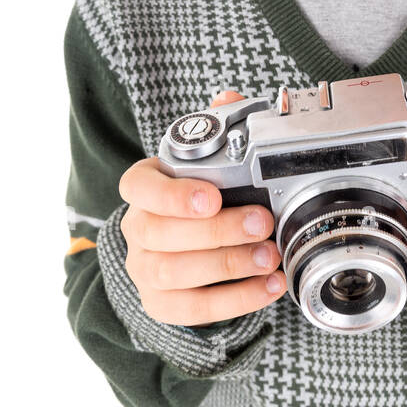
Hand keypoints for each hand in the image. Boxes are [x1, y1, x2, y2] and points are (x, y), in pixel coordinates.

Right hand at [118, 90, 285, 325]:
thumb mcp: (205, 160)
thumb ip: (215, 126)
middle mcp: (137, 229)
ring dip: (229, 266)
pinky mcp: (160, 304)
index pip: (138, 188)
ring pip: (174, 272)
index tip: (212, 197)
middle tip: (262, 223)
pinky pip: (193, 310)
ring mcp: (144, 270)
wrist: (183, 247)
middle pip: (161, 234)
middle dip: (217, 231)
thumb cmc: (198, 196)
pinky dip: (236, 300)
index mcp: (144, 187)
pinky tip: (268, 286)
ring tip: (270, 257)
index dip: (171, 194)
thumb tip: (227, 97)